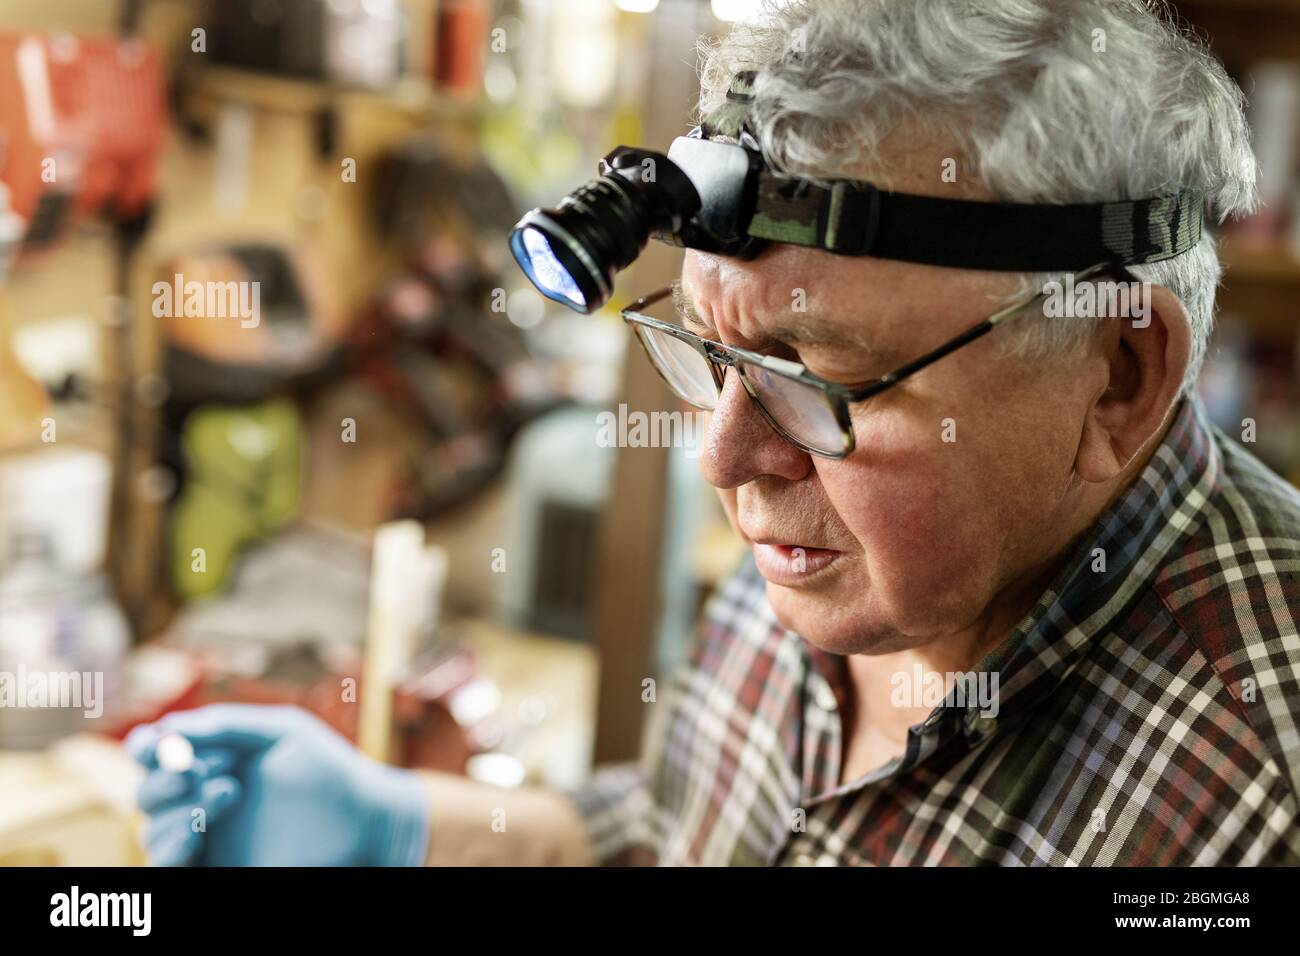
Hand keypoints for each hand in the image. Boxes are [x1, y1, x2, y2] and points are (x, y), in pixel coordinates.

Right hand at [126, 703, 429, 866]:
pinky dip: (172, 848)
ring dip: (178, 809)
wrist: (363, 820)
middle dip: (164, 778)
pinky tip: (200, 828)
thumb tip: (169, 728)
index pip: (156, 755)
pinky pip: (169, 868)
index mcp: (213, 761)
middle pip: (147, 794)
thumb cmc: (328, 770)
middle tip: (197, 769)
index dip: (146, 748)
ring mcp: (207, 841)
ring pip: (154, 832)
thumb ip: (227, 724)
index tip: (156, 743)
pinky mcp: (215, 871)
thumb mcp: (282, 731)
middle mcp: (202, 801)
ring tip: (229, 791)